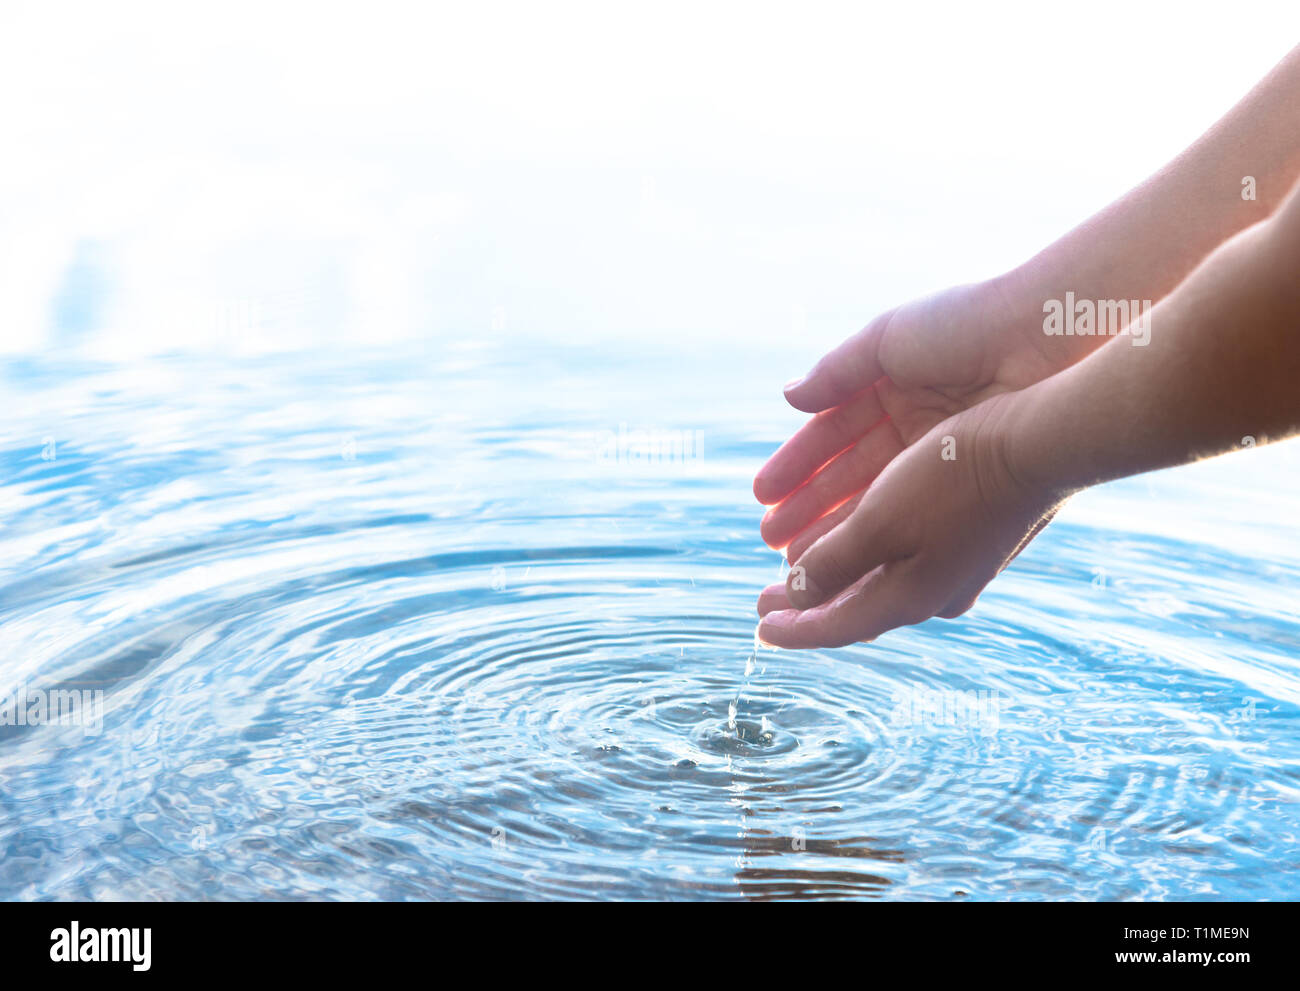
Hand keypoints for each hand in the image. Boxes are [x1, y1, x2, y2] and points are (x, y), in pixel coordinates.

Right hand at [754, 276, 1068, 558]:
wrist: (1047, 337)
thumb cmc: (968, 326)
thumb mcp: (887, 341)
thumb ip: (836, 373)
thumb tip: (789, 398)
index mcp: (896, 385)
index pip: (833, 435)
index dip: (797, 467)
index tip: (762, 496)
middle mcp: (919, 426)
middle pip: (851, 476)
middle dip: (811, 510)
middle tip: (772, 543)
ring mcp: (946, 456)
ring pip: (880, 502)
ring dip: (838, 530)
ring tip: (796, 561)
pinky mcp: (975, 479)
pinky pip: (919, 515)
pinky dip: (883, 537)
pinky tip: (851, 558)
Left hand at [756, 394, 1062, 646]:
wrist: (1039, 442)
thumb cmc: (955, 478)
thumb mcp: (880, 522)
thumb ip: (833, 564)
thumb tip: (796, 597)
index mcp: (910, 597)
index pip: (837, 625)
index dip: (793, 627)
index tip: (759, 627)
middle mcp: (933, 591)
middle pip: (857, 606)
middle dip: (808, 602)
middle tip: (767, 601)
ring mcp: (954, 565)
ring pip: (877, 578)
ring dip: (833, 572)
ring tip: (796, 564)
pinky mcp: (966, 535)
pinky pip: (900, 554)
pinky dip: (864, 551)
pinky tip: (854, 536)